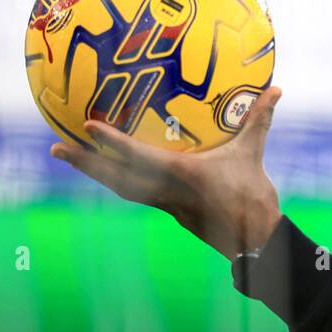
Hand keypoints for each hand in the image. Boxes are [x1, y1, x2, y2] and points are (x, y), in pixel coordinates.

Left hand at [50, 87, 283, 259]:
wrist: (254, 243)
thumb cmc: (253, 197)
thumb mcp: (253, 153)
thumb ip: (260, 119)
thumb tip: (276, 89)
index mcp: (181, 174)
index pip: (138, 156)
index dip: (112, 142)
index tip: (87, 127)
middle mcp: (164, 190)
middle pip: (114, 178)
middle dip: (84, 163)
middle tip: (55, 148)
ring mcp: (162, 203)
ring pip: (118, 188)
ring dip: (93, 173)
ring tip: (70, 156)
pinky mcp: (167, 210)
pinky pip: (132, 193)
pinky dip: (114, 180)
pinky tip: (107, 172)